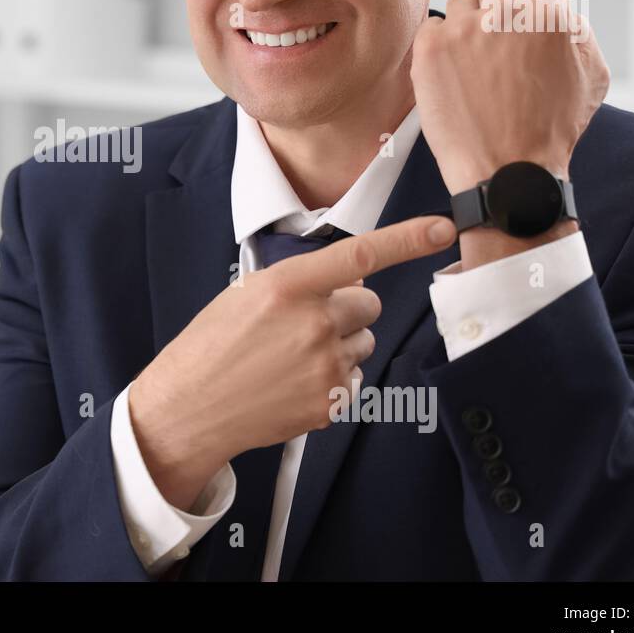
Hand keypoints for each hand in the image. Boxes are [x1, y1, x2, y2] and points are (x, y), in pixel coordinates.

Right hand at [129, 215, 457, 510]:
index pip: (360, 254)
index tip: (443, 228)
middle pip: (369, 305)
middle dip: (349, 310)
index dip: (407, 239)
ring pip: (363, 342)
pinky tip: (294, 381)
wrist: (190, 405)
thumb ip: (302, 281)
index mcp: (289, 286)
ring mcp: (325, 365)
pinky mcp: (329, 402)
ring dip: (340, 344)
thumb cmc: (213, 344)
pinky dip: (332, 379)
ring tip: (293, 356)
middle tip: (308, 323)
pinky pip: (352, 379)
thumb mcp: (248, 292)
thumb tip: (351, 278)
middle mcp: (314, 323)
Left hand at [411, 0, 610, 194]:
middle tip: (497, 49)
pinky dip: (438, 47)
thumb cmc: (551, 129)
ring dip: (466, 27)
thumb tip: (555, 3)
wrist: (508, 171)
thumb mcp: (592, 75)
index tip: (519, 19)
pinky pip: (431, 27)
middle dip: (496, 10)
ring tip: (475, 68)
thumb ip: (576, 28)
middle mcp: (510, 15)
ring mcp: (467, 30)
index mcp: (552, 15)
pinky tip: (452, 75)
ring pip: (460, 3)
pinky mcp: (432, 49)